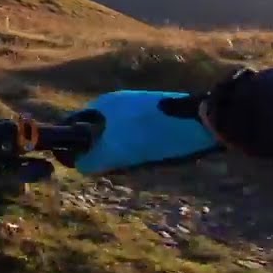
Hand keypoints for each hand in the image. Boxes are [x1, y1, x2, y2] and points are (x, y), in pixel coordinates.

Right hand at [61, 90, 221, 173]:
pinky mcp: (159, 118)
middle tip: (110, 169)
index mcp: (104, 104)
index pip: (74, 122)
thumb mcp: (117, 150)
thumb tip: (78, 166)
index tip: (74, 163)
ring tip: (133, 167)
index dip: (70, 143)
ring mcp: (140, 109)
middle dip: (99, 152)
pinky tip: (150, 161)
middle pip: (97, 132)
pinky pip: (138, 139)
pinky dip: (138, 151)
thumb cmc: (153, 133)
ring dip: (121, 154)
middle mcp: (119, 103)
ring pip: (119, 138)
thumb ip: (92, 160)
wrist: (202, 121)